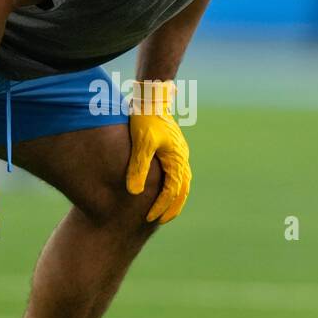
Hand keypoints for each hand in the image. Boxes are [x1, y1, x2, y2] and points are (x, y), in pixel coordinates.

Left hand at [125, 80, 190, 223]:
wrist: (152, 96)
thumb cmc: (145, 118)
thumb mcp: (141, 142)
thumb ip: (138, 167)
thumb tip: (135, 192)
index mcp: (176, 159)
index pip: (172, 191)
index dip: (161, 206)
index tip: (149, 217)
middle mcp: (181, 157)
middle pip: (182, 189)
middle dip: (172, 207)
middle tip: (160, 220)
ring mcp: (179, 152)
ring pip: (182, 181)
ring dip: (174, 197)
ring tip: (163, 209)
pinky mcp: (172, 147)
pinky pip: (176, 172)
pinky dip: (172, 185)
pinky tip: (159, 187)